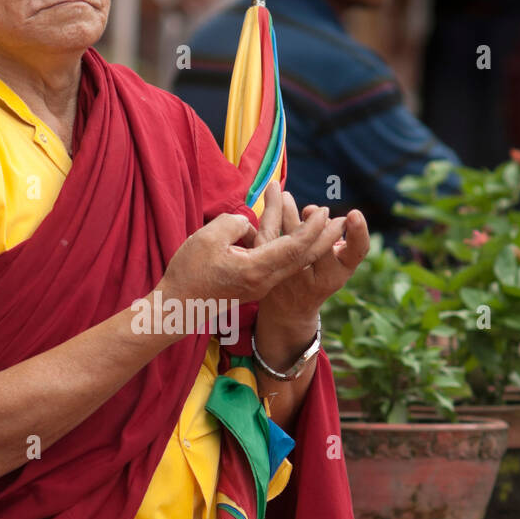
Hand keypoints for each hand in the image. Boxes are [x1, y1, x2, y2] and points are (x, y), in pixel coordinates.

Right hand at [158, 204, 335, 317]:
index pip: (294, 248)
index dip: (312, 228)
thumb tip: (250, 225)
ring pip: (294, 264)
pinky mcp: (254, 288)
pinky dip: (294, 251)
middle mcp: (264, 282)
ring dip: (312, 245)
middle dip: (325, 239)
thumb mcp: (209, 237)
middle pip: (303, 259)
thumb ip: (236, 223)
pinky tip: (295, 239)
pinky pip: (281, 267)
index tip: (324, 211)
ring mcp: (260, 287)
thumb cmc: (189, 271)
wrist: (177, 307)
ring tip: (325, 228)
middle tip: (342, 221)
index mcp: (256, 270)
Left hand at [255, 182, 369, 329]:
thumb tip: (313, 209)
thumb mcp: (337, 261)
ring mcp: (294, 277)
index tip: (354, 214)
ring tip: (285, 196)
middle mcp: (318, 278)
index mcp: (339, 274)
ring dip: (288, 216)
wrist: (289, 307)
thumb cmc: (319, 273)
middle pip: (320, 248)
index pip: (356, 253)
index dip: (358, 234)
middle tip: (313, 209)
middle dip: (315, 225)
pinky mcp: (270, 269)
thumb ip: (334, 236)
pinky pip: (269, 240)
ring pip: (290, 243)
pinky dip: (269, 217)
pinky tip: (273, 198)